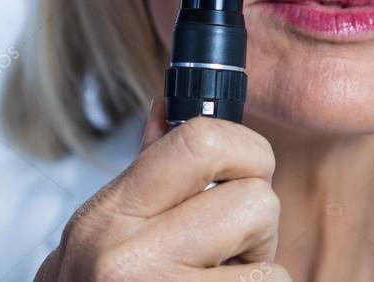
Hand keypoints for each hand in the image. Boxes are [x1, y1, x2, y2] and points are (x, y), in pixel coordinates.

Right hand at [34, 96, 290, 280]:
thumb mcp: (100, 241)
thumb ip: (146, 180)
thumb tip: (172, 108)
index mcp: (105, 217)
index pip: (199, 139)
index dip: (246, 148)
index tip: (248, 170)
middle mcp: (123, 258)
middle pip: (255, 201)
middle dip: (257, 231)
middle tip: (227, 257)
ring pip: (274, 270)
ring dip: (256, 281)